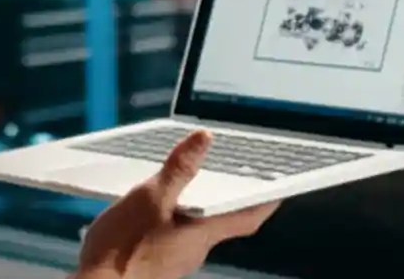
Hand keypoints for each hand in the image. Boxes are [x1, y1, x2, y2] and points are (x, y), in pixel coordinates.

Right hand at [74, 131, 279, 278]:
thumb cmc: (124, 249)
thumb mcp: (150, 198)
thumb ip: (178, 169)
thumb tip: (205, 138)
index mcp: (202, 232)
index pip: (248, 216)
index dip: (265, 198)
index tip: (280, 184)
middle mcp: (194, 250)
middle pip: (220, 220)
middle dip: (224, 197)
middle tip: (230, 173)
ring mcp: (175, 260)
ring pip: (193, 228)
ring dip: (192, 208)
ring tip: (182, 183)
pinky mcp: (154, 264)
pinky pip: (171, 237)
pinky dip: (170, 220)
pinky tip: (149, 211)